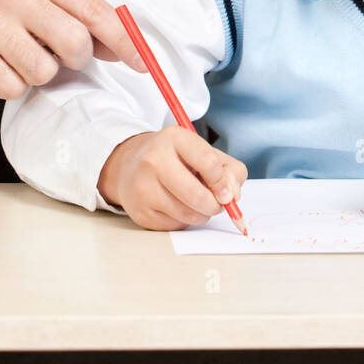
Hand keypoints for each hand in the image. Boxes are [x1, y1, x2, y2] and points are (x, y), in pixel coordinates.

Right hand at [0, 0, 147, 98]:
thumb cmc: (7, 6)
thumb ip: (85, 18)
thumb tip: (128, 49)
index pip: (96, 11)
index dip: (124, 43)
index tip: (143, 65)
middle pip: (75, 44)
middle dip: (76, 61)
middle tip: (59, 56)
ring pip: (44, 72)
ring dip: (39, 74)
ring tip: (22, 56)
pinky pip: (11, 87)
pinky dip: (12, 85)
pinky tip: (0, 65)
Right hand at [97, 127, 247, 230]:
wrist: (130, 165)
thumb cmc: (175, 158)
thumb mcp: (202, 152)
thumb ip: (228, 170)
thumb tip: (233, 196)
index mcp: (174, 137)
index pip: (209, 163)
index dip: (224, 182)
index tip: (227, 191)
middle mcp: (154, 160)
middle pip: (197, 196)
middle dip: (216, 206)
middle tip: (218, 203)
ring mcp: (143, 187)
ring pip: (189, 215)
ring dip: (202, 214)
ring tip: (197, 202)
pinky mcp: (140, 212)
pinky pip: (176, 226)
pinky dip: (185, 221)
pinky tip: (177, 206)